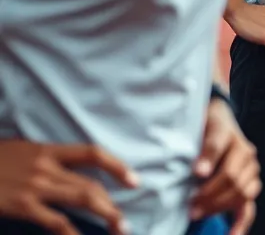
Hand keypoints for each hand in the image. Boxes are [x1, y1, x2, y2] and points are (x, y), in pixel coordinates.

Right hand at [0, 140, 137, 234]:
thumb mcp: (19, 151)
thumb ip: (44, 159)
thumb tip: (65, 171)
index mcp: (47, 149)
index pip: (92, 153)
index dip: (117, 166)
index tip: (134, 181)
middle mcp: (46, 166)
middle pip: (91, 183)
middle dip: (112, 204)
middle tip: (125, 221)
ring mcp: (35, 186)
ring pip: (82, 198)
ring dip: (106, 214)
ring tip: (119, 228)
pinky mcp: (23, 205)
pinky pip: (56, 221)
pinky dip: (72, 233)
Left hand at [190, 97, 258, 234]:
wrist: (218, 124)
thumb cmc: (201, 129)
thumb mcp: (193, 128)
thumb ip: (192, 144)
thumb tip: (198, 171)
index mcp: (226, 131)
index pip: (217, 144)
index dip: (209, 159)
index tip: (197, 172)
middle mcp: (244, 150)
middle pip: (231, 175)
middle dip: (209, 193)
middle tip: (189, 205)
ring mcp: (250, 169)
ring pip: (241, 192)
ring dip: (218, 206)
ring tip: (196, 213)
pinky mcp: (250, 186)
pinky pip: (249, 207)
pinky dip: (240, 224)